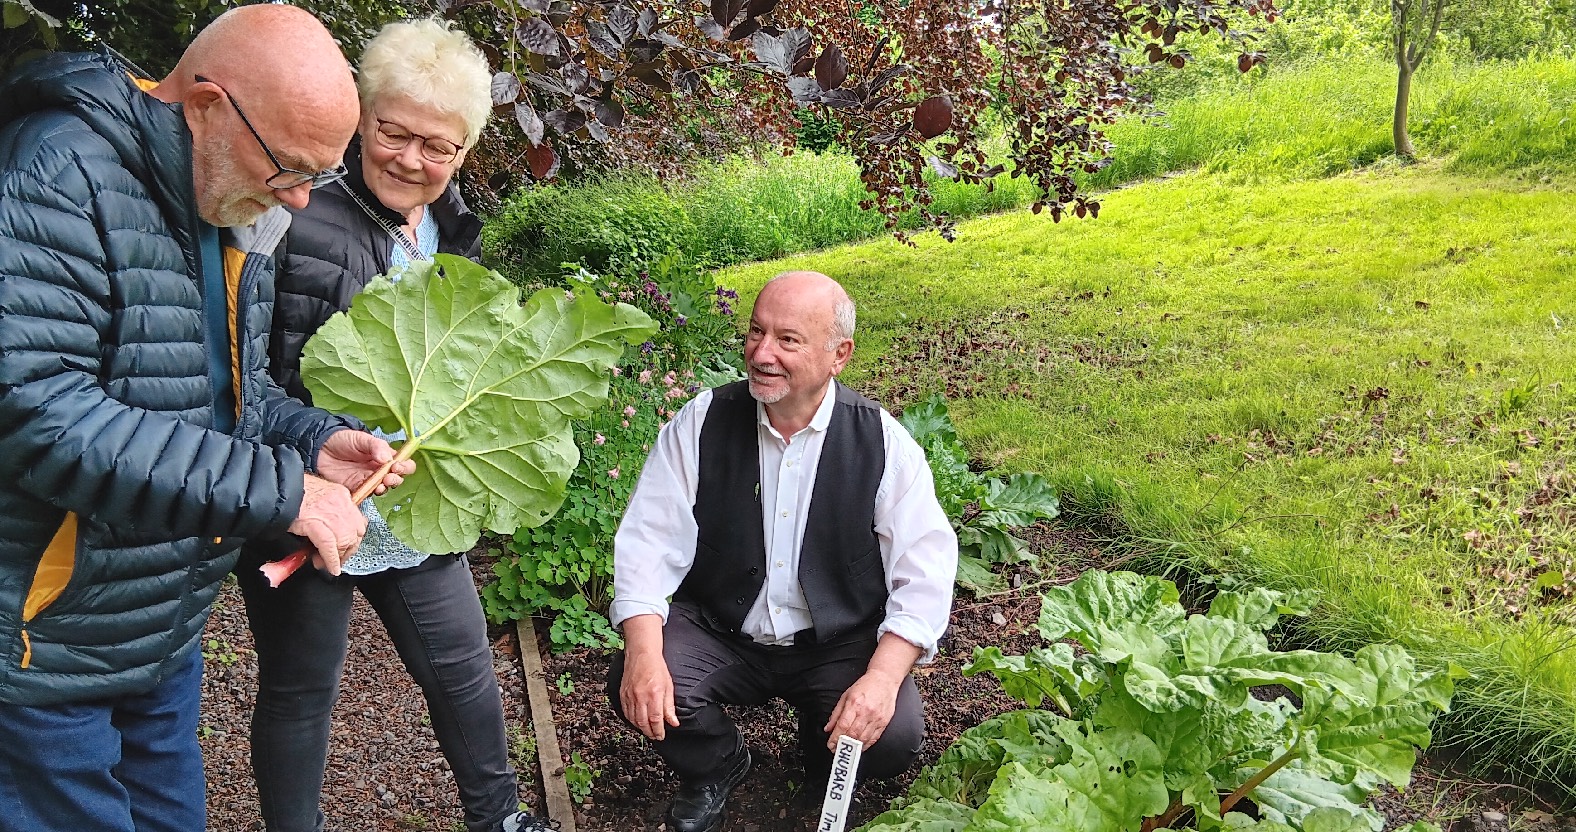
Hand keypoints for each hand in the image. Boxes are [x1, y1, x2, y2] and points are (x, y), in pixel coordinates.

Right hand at [286, 474, 366, 574]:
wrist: (275, 487)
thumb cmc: (292, 492)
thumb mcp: (317, 496)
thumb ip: (329, 512)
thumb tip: (332, 534)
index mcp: (341, 495)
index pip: (358, 522)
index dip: (353, 540)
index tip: (346, 549)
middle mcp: (339, 502)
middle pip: (355, 534)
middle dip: (347, 551)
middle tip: (336, 561)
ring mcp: (328, 511)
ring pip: (344, 541)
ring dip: (338, 558)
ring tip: (327, 564)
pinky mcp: (313, 521)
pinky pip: (329, 545)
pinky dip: (331, 560)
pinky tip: (330, 567)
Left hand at [316, 430, 414, 496]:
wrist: (319, 448)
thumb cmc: (341, 440)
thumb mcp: (361, 438)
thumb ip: (376, 446)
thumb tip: (388, 459)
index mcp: (384, 455)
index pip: (403, 463)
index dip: (405, 466)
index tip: (397, 466)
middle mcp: (379, 469)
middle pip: (397, 478)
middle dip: (396, 478)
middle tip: (389, 476)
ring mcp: (368, 479)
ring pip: (384, 487)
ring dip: (386, 487)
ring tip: (382, 484)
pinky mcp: (357, 488)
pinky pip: (368, 494)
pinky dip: (372, 494)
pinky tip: (372, 490)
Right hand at [620, 615, 678, 740]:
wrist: (641, 653)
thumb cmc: (656, 667)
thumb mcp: (669, 686)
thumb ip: (670, 706)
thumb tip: (673, 722)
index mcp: (654, 694)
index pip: (655, 720)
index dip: (658, 731)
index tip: (661, 735)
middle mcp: (640, 696)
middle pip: (643, 723)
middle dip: (649, 733)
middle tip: (655, 736)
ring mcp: (629, 696)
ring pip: (633, 720)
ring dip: (640, 728)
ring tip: (648, 731)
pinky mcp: (622, 694)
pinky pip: (626, 712)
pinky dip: (631, 720)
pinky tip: (637, 722)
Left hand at [824, 632, 921, 749]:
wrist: (885, 680)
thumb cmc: (865, 686)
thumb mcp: (846, 696)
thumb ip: (836, 713)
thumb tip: (828, 728)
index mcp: (854, 703)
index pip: (843, 725)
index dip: (835, 738)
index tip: (831, 744)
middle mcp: (866, 712)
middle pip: (853, 734)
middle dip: (843, 744)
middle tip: (837, 749)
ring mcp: (876, 718)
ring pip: (863, 738)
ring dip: (854, 747)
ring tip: (847, 750)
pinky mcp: (884, 722)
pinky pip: (874, 738)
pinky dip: (866, 745)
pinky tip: (860, 747)